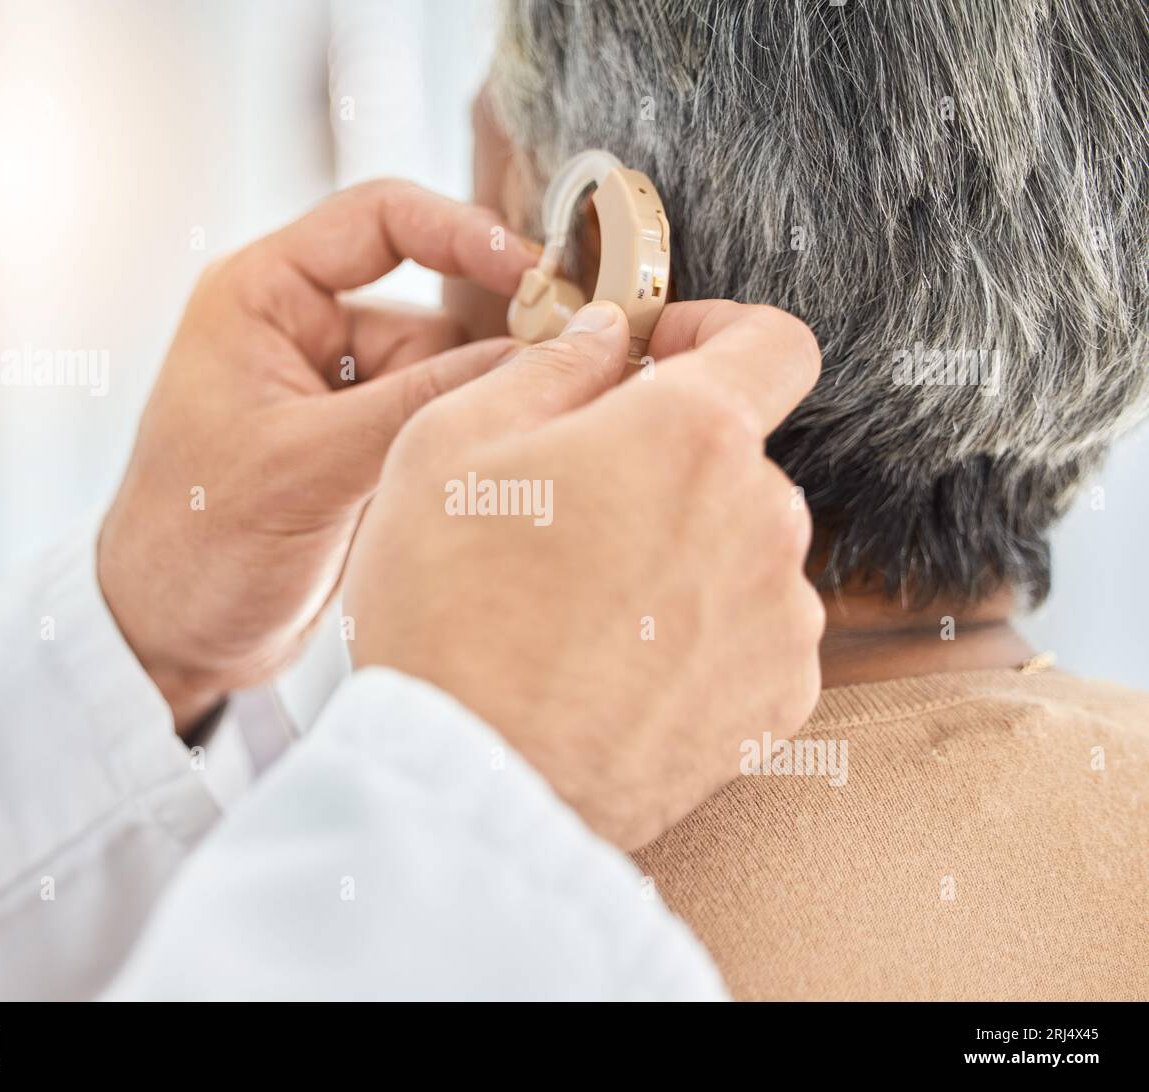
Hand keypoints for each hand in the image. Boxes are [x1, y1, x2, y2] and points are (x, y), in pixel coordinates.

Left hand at [98, 180, 534, 731]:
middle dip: (488, 350)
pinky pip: (438, 427)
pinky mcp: (363, 450)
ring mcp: (339, 396)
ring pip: (449, 378)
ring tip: (500, 455)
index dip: (466, 234)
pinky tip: (483, 479)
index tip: (538, 272)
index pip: (382, 219)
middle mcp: (304, 333)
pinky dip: (464, 448)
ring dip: (476, 412)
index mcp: (263, 298)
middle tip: (556, 379)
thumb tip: (535, 356)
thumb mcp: (307, 467)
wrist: (170, 639)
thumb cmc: (192, 546)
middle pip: (434, 309)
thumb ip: (419, 406)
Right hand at [343, 299, 824, 849]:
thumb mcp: (451, 445)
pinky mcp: (776, 702)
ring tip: (586, 606)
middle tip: (574, 510)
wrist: (470, 783)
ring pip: (740, 548)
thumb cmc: (447, 610)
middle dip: (667, 462)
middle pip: (735, 459)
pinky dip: (700, 633)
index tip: (666, 357)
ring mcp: (780, 620)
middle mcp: (764, 520)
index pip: (772, 343)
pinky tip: (620, 664)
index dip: (720, 332)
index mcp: (693, 437)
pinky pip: (749, 633)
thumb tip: (609, 338)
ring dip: (684, 551)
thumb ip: (551, 367)